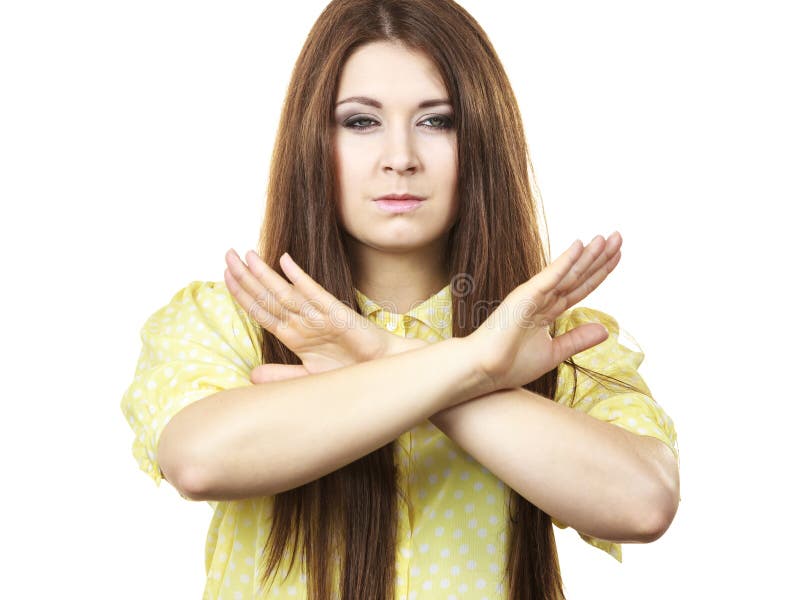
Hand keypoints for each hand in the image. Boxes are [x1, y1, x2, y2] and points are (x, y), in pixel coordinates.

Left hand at [223, 248, 402, 380]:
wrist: (381, 370)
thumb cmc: (349, 371)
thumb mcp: (309, 377)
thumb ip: (281, 376)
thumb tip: (251, 375)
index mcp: (294, 335)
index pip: (260, 310)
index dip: (242, 294)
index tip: (225, 275)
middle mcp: (303, 322)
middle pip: (267, 297)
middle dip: (245, 277)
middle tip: (227, 254)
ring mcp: (319, 317)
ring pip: (285, 293)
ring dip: (263, 275)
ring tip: (246, 255)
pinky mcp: (338, 315)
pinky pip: (315, 294)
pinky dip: (300, 278)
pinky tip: (285, 261)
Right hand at [467, 232, 622, 391]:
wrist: (483, 371)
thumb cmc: (510, 364)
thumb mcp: (554, 352)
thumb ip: (577, 339)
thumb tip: (605, 330)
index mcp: (547, 310)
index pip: (580, 287)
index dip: (599, 271)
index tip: (617, 254)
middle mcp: (542, 298)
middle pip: (577, 275)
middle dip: (599, 257)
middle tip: (619, 237)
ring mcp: (532, 296)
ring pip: (567, 273)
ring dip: (588, 255)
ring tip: (606, 238)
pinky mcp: (523, 297)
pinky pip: (549, 278)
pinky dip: (564, 262)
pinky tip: (579, 246)